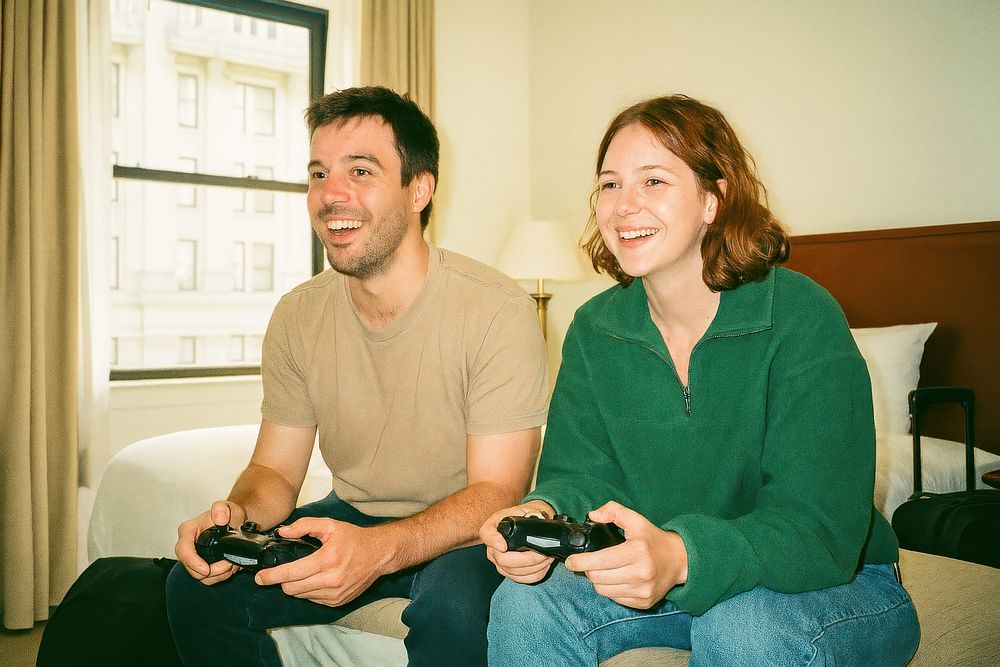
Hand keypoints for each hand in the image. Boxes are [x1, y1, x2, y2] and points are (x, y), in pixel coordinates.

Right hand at [174, 499, 247, 584]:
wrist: (234, 522)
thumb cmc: (227, 515)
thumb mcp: (227, 507)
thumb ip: (221, 509)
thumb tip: (220, 519)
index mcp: (188, 530)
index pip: (183, 550)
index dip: (193, 562)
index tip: (206, 569)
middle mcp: (188, 545)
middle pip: (191, 568)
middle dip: (212, 571)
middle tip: (229, 564)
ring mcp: (193, 557)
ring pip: (200, 577)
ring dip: (219, 574)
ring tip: (231, 563)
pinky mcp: (200, 565)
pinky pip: (207, 579)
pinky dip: (221, 576)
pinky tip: (229, 566)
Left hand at [254, 517, 391, 606]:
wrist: (379, 554)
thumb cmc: (354, 539)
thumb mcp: (330, 525)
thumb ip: (305, 525)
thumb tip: (283, 532)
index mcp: (327, 560)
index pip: (291, 573)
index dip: (271, 576)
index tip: (260, 577)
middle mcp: (331, 580)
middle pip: (292, 589)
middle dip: (282, 581)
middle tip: (281, 572)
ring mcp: (335, 594)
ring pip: (301, 596)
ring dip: (296, 586)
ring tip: (302, 573)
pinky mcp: (338, 602)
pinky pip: (313, 600)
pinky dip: (309, 591)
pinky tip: (315, 579)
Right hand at [479, 500, 555, 583]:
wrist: (526, 523)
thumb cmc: (524, 516)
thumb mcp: (524, 509)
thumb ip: (531, 513)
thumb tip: (539, 521)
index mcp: (492, 527)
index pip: (487, 534)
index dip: (493, 541)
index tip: (503, 546)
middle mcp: (492, 547)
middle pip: (502, 560)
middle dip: (527, 559)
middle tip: (543, 554)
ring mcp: (498, 562)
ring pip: (514, 572)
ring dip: (535, 567)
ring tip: (547, 558)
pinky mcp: (508, 572)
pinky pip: (521, 579)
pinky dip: (536, 574)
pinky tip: (544, 566)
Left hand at [564, 501, 687, 609]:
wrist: (679, 560)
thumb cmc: (653, 539)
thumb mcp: (635, 519)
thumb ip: (613, 511)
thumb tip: (593, 515)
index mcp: (637, 551)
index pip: (600, 561)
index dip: (580, 562)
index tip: (571, 561)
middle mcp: (641, 573)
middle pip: (598, 578)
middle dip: (588, 569)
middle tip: (590, 562)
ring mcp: (643, 590)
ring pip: (603, 591)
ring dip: (598, 581)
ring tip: (604, 570)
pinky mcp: (644, 602)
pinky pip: (615, 599)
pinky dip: (611, 589)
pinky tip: (616, 579)